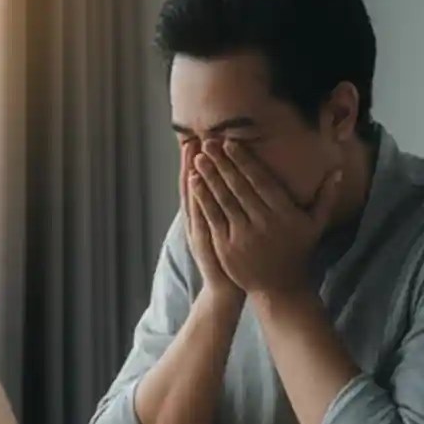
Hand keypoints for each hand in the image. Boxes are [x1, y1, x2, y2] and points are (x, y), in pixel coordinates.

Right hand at [180, 142, 243, 304]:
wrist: (225, 288)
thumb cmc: (233, 258)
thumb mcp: (229, 230)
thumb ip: (229, 207)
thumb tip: (233, 184)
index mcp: (205, 214)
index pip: (200, 182)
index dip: (198, 162)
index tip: (200, 139)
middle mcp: (198, 218)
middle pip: (194, 183)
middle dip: (194, 160)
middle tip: (194, 135)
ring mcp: (197, 227)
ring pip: (192, 193)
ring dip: (191, 169)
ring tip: (191, 148)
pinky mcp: (202, 237)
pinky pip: (197, 211)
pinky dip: (194, 195)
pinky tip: (193, 179)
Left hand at [192, 140, 342, 300]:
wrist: (280, 288)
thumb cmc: (298, 251)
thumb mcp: (316, 225)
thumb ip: (326, 196)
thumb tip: (339, 170)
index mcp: (284, 213)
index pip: (260, 181)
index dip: (244, 161)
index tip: (230, 143)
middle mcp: (263, 223)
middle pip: (239, 187)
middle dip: (223, 163)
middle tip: (209, 142)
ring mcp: (243, 236)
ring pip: (224, 200)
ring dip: (210, 177)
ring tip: (199, 158)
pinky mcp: (227, 248)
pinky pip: (213, 218)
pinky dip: (203, 200)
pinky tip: (194, 183)